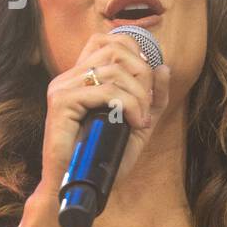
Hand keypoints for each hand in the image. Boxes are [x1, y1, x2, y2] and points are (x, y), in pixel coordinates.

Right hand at [36, 31, 171, 191]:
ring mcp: (63, 87)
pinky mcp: (62, 103)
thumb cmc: (104, 157)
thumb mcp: (138, 124)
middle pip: (116, 49)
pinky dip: (129, 106)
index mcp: (82, 77)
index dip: (135, 54)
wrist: (79, 186)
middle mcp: (70, 76)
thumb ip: (153, 98)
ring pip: (115, 71)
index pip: (108, 40)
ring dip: (139, 96)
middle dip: (142, 75)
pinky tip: (133, 123)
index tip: (146, 85)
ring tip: (141, 120)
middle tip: (147, 105)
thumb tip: (164, 67)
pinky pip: (106, 91)